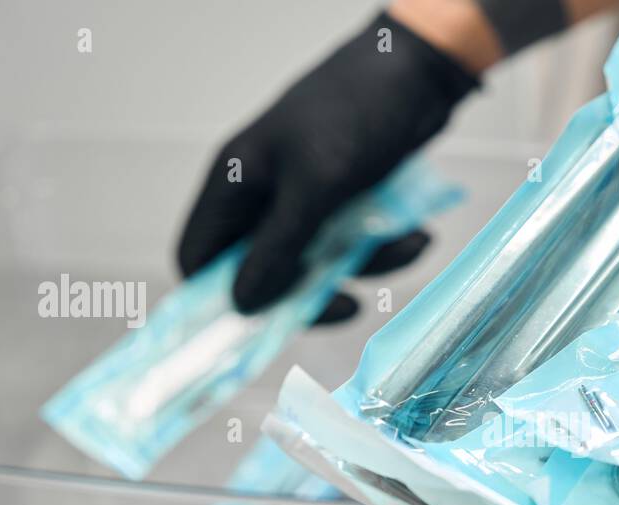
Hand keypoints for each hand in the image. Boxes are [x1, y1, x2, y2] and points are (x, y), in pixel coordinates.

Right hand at [177, 12, 477, 313]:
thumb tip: (241, 303)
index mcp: (235, 184)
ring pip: (320, 265)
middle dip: (312, 289)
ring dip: (366, 265)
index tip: (268, 319)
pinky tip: (418, 233)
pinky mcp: (344, 204)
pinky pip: (354, 247)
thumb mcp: (317, 185)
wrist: (418, 71)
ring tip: (409, 243)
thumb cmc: (357, 112)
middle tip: (347, 302)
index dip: (224, 298)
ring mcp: (304, 201)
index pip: (200, 259)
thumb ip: (277, 247)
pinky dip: (385, 247)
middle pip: (265, 273)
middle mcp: (262, 196)